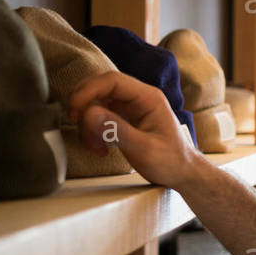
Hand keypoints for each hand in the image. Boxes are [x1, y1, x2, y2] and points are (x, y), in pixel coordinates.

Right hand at [67, 71, 202, 189]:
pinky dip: (93, 133)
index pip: (112, 80)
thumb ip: (117, 130)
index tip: (74, 107)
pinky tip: (101, 150)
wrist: (182, 174)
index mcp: (149, 98)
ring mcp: (130, 108)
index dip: (89, 89)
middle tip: (78, 126)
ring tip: (97, 148)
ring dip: (88, 126)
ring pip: (95, 105)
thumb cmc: (171, 161)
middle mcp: (139, 98)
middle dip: (84, 107)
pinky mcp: (124, 119)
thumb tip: (89, 113)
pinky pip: (98, 118)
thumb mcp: (144, 149)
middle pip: (100, 89)